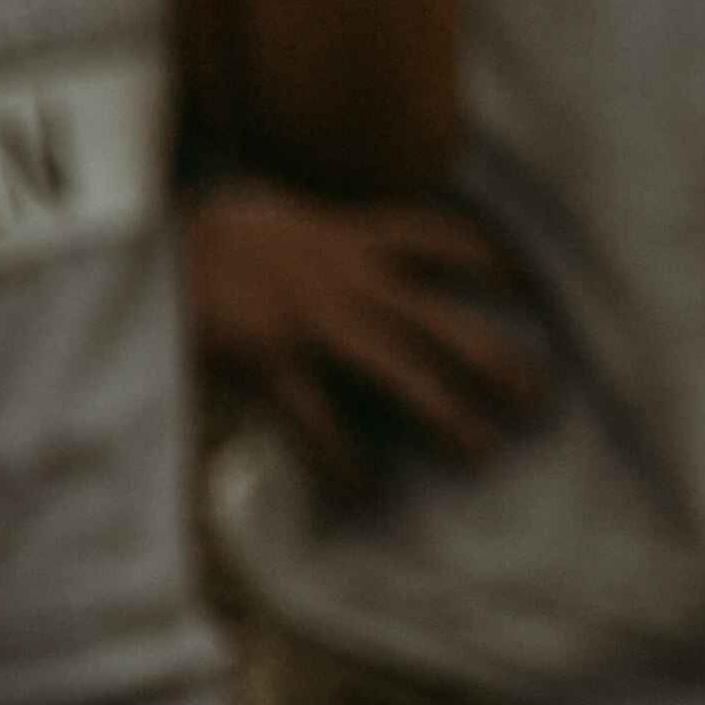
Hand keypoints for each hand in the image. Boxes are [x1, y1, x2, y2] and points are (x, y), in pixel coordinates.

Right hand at [182, 183, 545, 503]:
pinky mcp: (273, 363)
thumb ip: (359, 237)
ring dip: (445, 413)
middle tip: (536, 392)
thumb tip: (404, 256)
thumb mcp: (307, 216)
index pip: (448, 241)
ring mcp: (316, 324)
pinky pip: (320, 420)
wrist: (166, 240)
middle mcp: (353, 281)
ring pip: (400, 374)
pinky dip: (345, 458)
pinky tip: (368, 488)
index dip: (497, 263)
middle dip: (493, 359)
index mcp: (361, 240)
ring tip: (483, 446)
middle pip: (444, 323)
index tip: (537, 288)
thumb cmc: (239, 232)